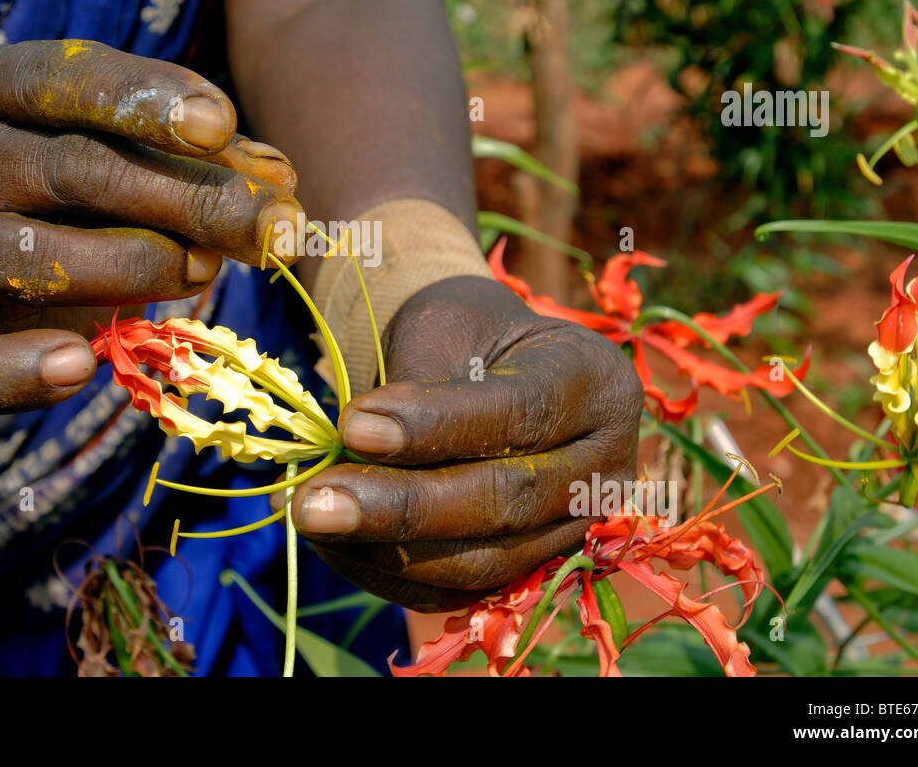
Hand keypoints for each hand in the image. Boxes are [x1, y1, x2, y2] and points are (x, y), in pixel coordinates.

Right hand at [0, 40, 299, 411]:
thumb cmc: (83, 184)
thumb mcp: (134, 148)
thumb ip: (202, 157)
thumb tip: (278, 179)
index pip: (65, 78)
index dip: (144, 98)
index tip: (220, 123)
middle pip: (76, 171)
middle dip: (191, 199)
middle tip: (279, 225)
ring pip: (34, 258)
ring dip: (139, 266)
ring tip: (206, 270)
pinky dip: (17, 371)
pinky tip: (78, 367)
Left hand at [280, 276, 641, 611]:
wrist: (482, 366)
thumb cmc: (462, 334)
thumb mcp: (445, 327)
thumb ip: (419, 385)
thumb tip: (357, 448)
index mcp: (596, 382)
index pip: (520, 414)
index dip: (435, 427)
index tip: (351, 424)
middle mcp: (604, 467)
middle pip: (506, 502)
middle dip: (402, 506)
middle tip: (314, 501)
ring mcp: (572, 530)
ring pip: (484, 561)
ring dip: (388, 548)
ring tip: (313, 517)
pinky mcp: (528, 571)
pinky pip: (457, 591)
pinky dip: (388, 572)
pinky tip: (332, 543)